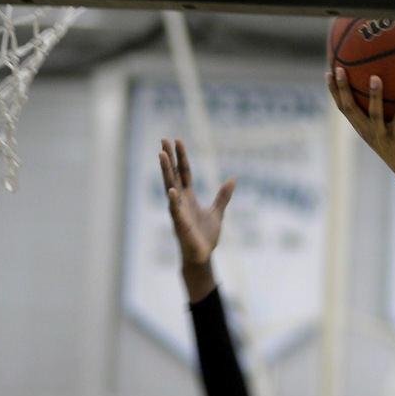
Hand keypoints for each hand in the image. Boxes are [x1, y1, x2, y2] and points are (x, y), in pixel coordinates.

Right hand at [159, 138, 233, 268]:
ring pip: (170, 187)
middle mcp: (180, 201)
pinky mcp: (180, 224)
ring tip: (162, 155)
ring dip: (166, 172)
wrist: (202, 256)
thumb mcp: (218, 211)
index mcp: (188, 197)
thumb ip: (223, 196)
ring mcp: (178, 211)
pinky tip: (171, 190)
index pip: (184, 172)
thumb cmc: (205, 235)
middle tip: (163, 139)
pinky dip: (173, 200)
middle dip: (169, 157)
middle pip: (173, 174)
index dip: (182, 157)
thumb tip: (232, 179)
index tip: (177, 140)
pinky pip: (175, 210)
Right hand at [327, 67, 394, 173]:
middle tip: (340, 69)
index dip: (334, 92)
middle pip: (351, 108)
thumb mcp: (385, 129)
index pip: (343, 108)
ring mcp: (382, 136)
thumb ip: (381, 113)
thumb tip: (384, 87)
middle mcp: (368, 131)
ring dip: (374, 95)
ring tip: (374, 77)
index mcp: (362, 128)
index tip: (328, 73)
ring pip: (375, 113)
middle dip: (344, 88)